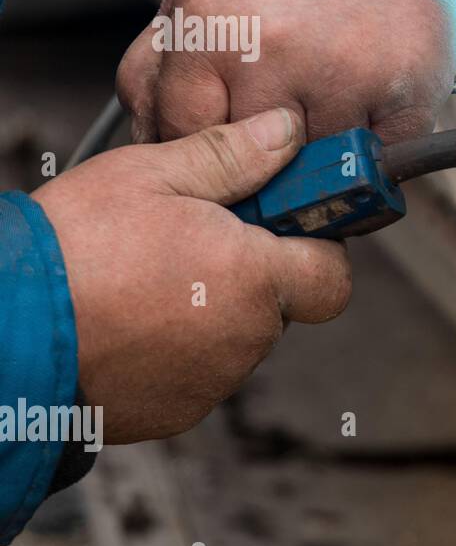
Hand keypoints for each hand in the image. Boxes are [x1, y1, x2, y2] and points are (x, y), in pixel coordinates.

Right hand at [32, 109, 351, 443]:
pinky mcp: (176, 412)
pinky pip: (199, 372)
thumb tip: (283, 133)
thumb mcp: (149, 176)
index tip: (281, 223)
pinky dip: (178, 348)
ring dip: (213, 309)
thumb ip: (230, 155)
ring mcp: (212, 382)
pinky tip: (132, 320)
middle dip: (253, 272)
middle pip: (282, 303)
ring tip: (148, 279)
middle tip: (195, 240)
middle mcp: (245, 339)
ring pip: (238, 336)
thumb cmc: (68, 255)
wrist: (4, 337)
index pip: (331, 274)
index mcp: (256, 278)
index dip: (313, 245)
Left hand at [117, 0, 455, 144]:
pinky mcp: (409, 93)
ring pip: (317, 168)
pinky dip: (375, 152)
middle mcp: (279, 56)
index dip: (200, 144)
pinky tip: (369, 113)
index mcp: (213, 29)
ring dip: (319, 152)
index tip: (217, 142)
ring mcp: (349, 79)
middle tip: (275, 123)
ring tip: (326, 101)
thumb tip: (155, 146)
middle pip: (252, 161)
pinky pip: (384, 162)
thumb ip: (159, 74)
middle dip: (259, 153)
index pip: (185, 135)